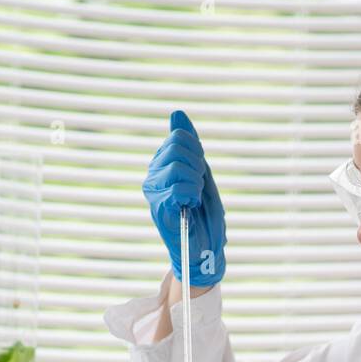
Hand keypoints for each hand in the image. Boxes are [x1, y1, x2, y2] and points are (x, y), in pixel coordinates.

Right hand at [142, 109, 226, 286]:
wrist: (207, 248)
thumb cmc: (204, 212)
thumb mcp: (201, 172)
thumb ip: (189, 144)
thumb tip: (177, 113)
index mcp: (162, 164)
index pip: (180, 137)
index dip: (197, 152)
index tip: (200, 172)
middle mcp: (152, 176)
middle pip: (177, 148)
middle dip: (198, 166)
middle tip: (197, 187)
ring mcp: (154, 193)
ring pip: (178, 167)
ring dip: (196, 183)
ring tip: (194, 199)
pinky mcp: (160, 210)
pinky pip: (178, 189)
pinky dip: (192, 196)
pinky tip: (190, 206)